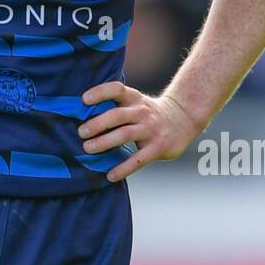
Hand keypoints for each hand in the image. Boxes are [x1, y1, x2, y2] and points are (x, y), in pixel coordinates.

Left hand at [77, 82, 202, 182]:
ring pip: (124, 135)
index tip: (84, 100)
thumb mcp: (135, 102)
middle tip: (81, 132)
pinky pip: (138, 159)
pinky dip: (123, 168)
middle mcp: (142, 112)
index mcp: (134, 98)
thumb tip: (80, 117)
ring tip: (87, 149)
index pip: (116, 89)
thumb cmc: (148, 112)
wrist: (183, 119)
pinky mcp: (158, 147)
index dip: (100, 92)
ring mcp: (150, 129)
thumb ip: (115, 106)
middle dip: (97, 124)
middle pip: (117, 115)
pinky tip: (110, 175)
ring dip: (104, 142)